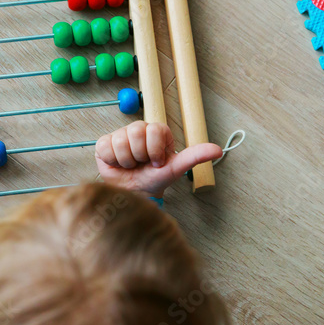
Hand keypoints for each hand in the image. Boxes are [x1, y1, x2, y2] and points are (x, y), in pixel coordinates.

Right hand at [95, 122, 221, 197]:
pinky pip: (106, 146)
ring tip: (131, 166)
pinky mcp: (104, 143)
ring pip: (121, 140)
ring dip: (127, 160)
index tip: (157, 162)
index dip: (155, 150)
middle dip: (141, 155)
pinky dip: (113, 160)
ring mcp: (120, 135)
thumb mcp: (175, 169)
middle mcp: (138, 129)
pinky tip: (118, 164)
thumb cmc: (154, 180)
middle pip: (136, 132)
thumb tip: (218, 150)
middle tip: (143, 164)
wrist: (132, 194)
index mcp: (156, 131)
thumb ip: (195, 157)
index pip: (155, 129)